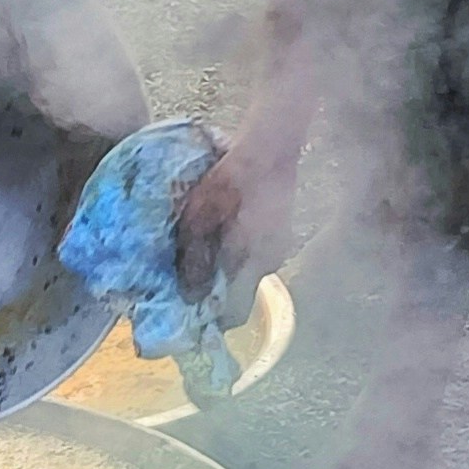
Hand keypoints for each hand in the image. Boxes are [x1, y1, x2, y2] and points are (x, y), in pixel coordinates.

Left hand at [172, 134, 300, 309]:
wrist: (268, 149)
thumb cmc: (230, 180)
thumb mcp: (199, 218)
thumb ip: (194, 261)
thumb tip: (188, 297)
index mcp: (250, 266)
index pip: (234, 315)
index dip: (211, 320)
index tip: (188, 314)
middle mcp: (270, 264)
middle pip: (240, 293)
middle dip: (215, 290)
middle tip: (187, 278)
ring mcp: (279, 247)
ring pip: (248, 272)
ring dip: (227, 268)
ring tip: (202, 250)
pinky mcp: (281, 231)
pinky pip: (256, 253)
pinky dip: (238, 251)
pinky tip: (225, 230)